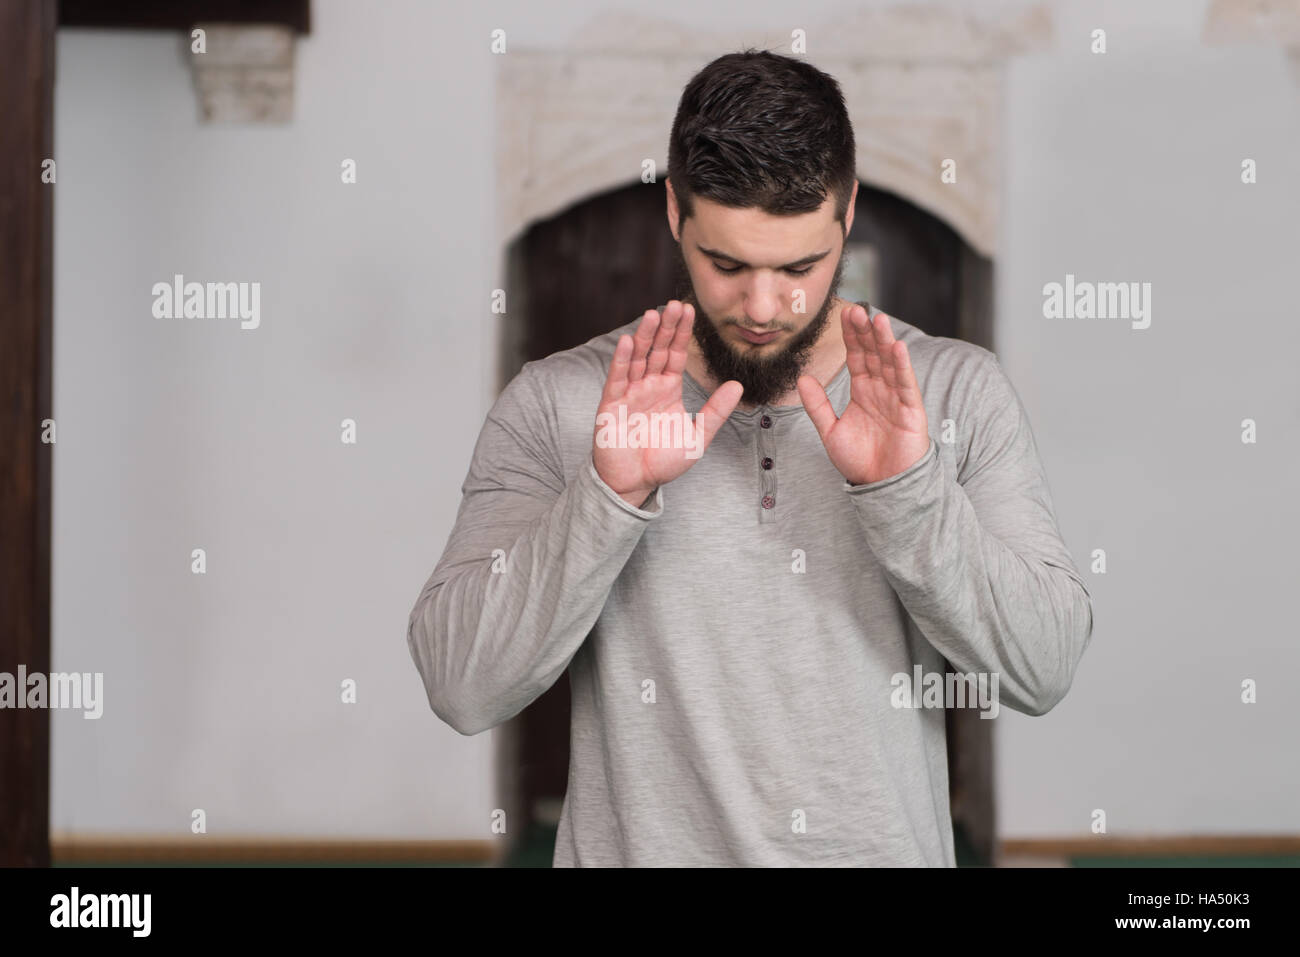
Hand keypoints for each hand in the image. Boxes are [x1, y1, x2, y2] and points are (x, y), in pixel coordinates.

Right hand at [594, 300, 742, 505]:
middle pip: (658, 350)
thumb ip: (716, 411)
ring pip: (638, 358)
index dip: (682, 333)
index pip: (676, 354)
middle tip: (674, 303)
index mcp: (668, 389)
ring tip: (652, 314)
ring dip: (644, 337)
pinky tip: (629, 342)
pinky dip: (622, 360)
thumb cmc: (663, 461)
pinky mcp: (611, 405)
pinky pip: (618, 378)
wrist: (635, 483)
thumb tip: (738, 385)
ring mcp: (629, 393)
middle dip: (666, 327)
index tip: (689, 310)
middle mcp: (648, 386)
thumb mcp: (697, 436)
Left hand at [797, 305, 929, 485]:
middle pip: (873, 354)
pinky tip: (897, 347)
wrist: (881, 486)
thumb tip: (802, 378)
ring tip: (877, 319)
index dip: (851, 336)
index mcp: (862, 390)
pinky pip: (905, 384)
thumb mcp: (830, 431)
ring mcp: (896, 397)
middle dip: (865, 332)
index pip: (856, 356)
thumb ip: (817, 405)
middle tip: (856, 309)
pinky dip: (901, 366)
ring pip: (889, 363)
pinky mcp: (911, 409)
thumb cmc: (859, 460)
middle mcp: (880, 389)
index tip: (844, 313)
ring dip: (884, 341)